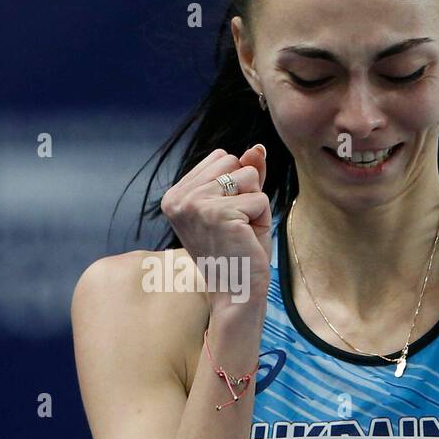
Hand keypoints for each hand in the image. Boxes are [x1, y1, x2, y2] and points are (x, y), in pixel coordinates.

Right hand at [159, 144, 271, 311]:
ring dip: (255, 204)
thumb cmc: (239, 250)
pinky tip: (246, 239)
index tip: (225, 217)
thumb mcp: (241, 204)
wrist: (236, 292)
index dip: (236, 185)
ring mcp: (195, 205)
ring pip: (249, 176)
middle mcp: (179, 197)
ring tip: (241, 231)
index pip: (221, 157)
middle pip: (234, 161)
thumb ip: (246, 174)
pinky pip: (260, 198)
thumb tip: (257, 147)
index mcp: (175, 194)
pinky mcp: (218, 214)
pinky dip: (262, 219)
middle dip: (246, 191)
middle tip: (236, 226)